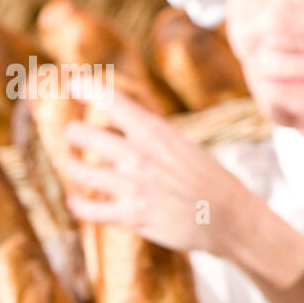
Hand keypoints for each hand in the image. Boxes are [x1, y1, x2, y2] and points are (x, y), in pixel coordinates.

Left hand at [61, 75, 252, 254]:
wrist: (231, 218)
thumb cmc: (211, 181)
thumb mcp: (184, 146)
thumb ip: (152, 135)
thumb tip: (122, 122)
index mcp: (156, 133)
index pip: (111, 100)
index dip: (86, 88)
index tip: (72, 84)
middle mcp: (140, 156)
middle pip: (80, 134)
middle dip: (72, 136)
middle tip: (73, 139)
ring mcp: (134, 186)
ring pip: (77, 171)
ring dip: (72, 169)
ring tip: (75, 169)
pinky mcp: (132, 216)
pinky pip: (88, 209)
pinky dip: (78, 204)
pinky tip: (78, 201)